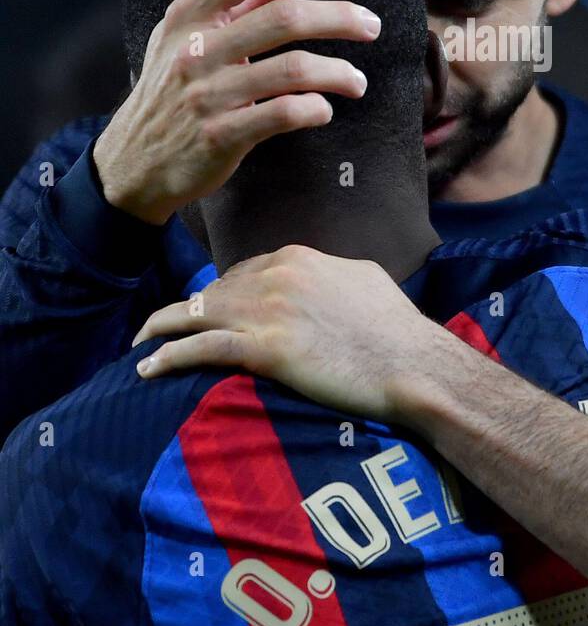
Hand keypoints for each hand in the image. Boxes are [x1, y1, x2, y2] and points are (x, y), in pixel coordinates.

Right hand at [94, 0, 380, 223]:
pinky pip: (284, 114)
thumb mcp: (190, 38)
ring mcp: (206, 94)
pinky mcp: (220, 137)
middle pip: (283, 18)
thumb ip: (241, 6)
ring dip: (338, 72)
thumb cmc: (172, 91)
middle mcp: (194, 50)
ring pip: (293, 69)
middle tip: (371, 25)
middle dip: (339, 18)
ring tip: (357, 81)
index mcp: (188, 15)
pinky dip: (315, 109)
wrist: (133, 163)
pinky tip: (325, 109)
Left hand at [131, 245, 449, 419]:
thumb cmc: (395, 328)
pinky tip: (148, 367)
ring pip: (197, 314)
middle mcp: (276, 277)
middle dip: (187, 308)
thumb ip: (332, 274)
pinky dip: (169, 357)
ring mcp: (267, 312)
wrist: (410, 361)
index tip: (211, 308)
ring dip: (161, 327)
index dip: (224, 292)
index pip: (245, 270)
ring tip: (139, 341)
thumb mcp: (363, 281)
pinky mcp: (263, 350)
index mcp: (298, 258)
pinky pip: (202, 349)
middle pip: (214, 291)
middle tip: (165, 326)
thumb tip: (326, 278)